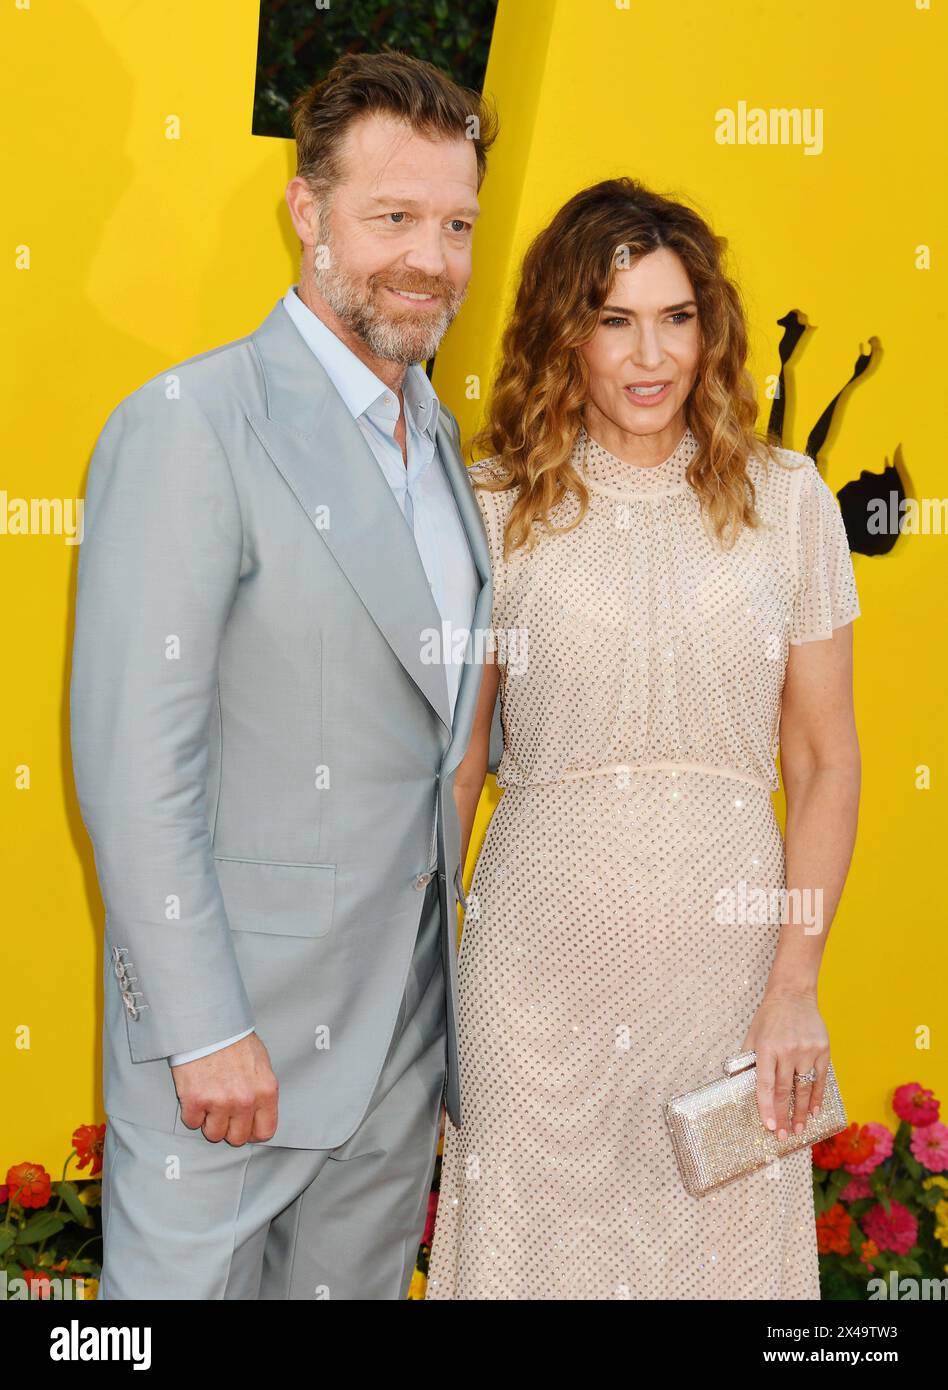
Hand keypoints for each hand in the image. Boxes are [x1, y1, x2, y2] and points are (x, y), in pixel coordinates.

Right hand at [170, 1032, 278, 1144]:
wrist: (208, 1024)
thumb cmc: (234, 1040)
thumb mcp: (261, 1063)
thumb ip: (261, 1090)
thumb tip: (259, 1110)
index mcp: (266, 1091)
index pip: (265, 1131)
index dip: (253, 1131)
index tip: (245, 1127)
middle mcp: (245, 1100)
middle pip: (238, 1138)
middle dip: (230, 1128)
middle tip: (224, 1112)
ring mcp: (220, 1102)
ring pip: (214, 1134)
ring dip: (210, 1121)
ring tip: (209, 1101)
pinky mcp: (195, 1101)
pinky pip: (192, 1122)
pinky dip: (192, 1112)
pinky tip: (196, 1094)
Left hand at [741, 990, 829, 1140]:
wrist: (793, 994)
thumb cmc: (769, 1017)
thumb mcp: (752, 1035)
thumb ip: (747, 1060)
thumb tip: (741, 1085)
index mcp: (766, 1048)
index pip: (765, 1084)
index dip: (766, 1107)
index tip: (769, 1126)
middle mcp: (787, 1051)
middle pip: (785, 1090)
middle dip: (783, 1116)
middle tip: (783, 1136)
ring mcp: (807, 1050)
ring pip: (804, 1088)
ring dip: (801, 1112)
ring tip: (799, 1129)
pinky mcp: (822, 1049)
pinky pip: (821, 1078)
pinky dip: (817, 1096)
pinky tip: (814, 1111)